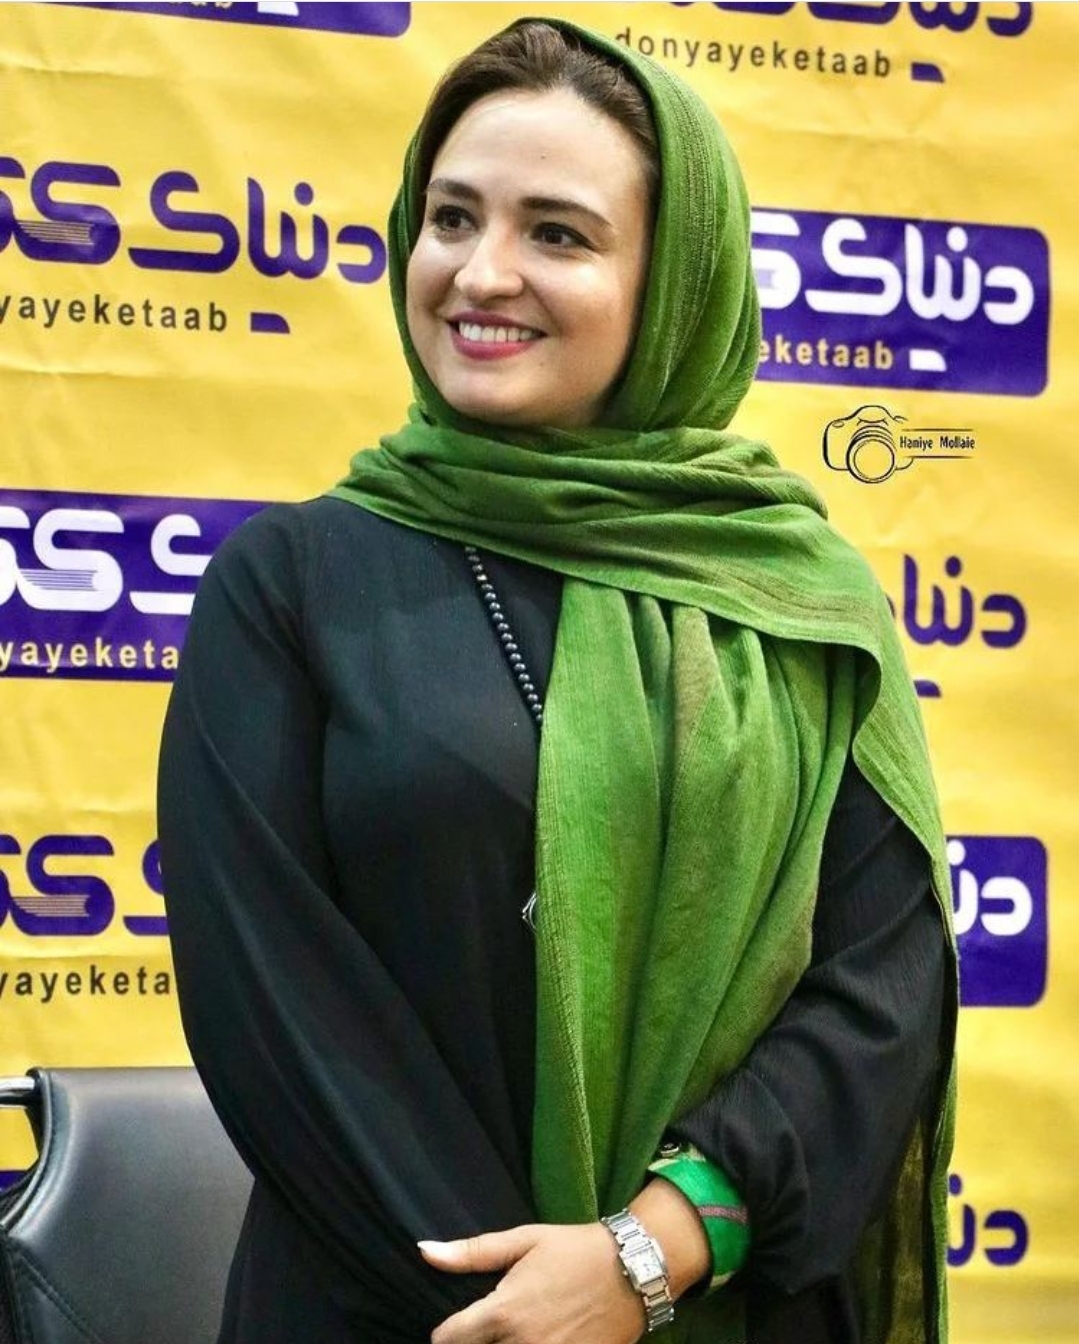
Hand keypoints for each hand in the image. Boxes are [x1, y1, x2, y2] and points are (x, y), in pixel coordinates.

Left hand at [419, 1222, 645, 1343]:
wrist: (633, 1271)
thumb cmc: (574, 1250)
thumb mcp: (524, 1241)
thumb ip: (472, 1253)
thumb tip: (424, 1250)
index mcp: (504, 1313)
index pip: (449, 1340)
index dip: (446, 1334)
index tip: (455, 1327)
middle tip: (488, 1332)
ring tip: (513, 1334)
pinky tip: (541, 1339)